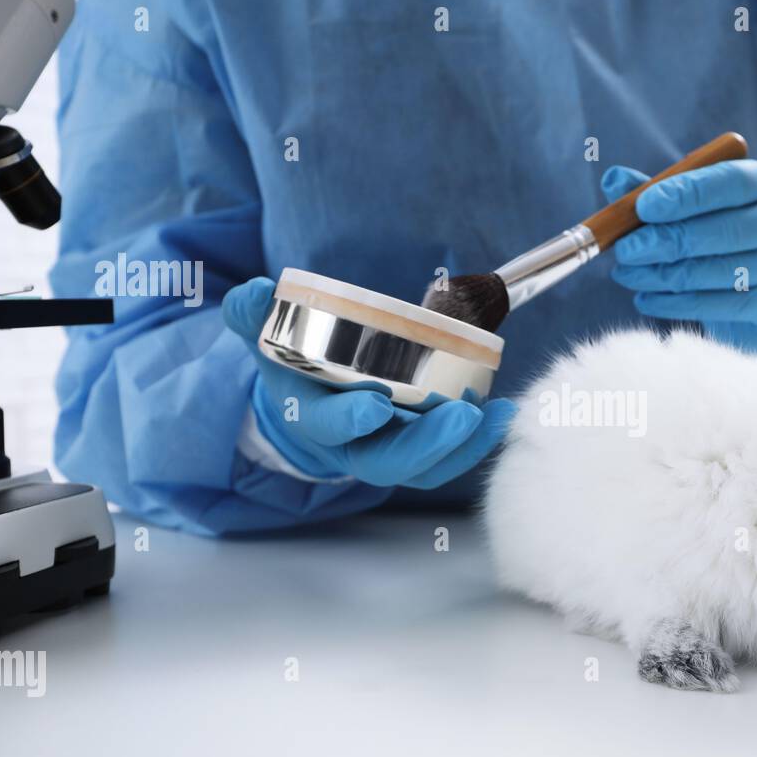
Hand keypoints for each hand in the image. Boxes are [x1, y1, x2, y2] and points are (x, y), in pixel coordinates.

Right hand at [222, 278, 514, 488]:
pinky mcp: (418, 454)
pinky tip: (503, 414)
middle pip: (389, 460)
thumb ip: (252, 315)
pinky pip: (449, 460)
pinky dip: (478, 442)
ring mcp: (387, 453)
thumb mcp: (263, 338)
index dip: (349, 420)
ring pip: (426, 466)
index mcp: (310, 418)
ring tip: (494, 415)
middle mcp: (351, 446)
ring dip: (464, 445)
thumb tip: (258, 290)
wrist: (308, 400)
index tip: (374, 404)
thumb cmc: (292, 366)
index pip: (328, 426)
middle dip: (426, 443)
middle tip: (460, 416)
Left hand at [601, 160, 756, 359]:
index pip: (731, 182)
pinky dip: (676, 303)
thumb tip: (614, 179)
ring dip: (666, 275)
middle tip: (626, 250)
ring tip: (628, 274)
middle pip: (727, 230)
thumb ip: (661, 192)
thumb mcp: (703, 209)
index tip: (644, 207)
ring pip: (721, 271)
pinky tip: (646, 300)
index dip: (687, 194)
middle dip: (669, 240)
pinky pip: (720, 305)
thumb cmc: (731, 241)